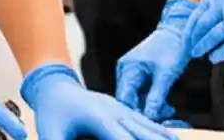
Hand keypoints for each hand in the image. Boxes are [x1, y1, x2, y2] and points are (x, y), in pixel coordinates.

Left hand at [22, 63, 177, 139]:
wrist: (55, 88)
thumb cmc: (50, 113)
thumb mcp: (50, 133)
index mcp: (100, 118)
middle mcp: (117, 112)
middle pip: (145, 132)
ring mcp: (122, 110)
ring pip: (150, 126)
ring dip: (164, 138)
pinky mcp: (124, 112)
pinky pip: (147, 123)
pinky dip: (161, 132)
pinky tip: (173, 139)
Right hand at [114, 0, 195, 121]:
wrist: (179, 30)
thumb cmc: (173, 47)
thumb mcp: (167, 74)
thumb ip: (157, 96)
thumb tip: (150, 116)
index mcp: (128, 68)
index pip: (124, 97)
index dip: (136, 111)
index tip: (151, 119)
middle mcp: (125, 70)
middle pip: (129, 99)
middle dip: (145, 109)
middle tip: (165, 113)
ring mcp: (130, 71)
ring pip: (136, 97)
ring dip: (150, 105)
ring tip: (168, 108)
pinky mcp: (138, 74)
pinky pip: (141, 92)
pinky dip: (152, 99)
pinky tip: (165, 103)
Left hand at [184, 0, 223, 62]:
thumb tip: (211, 18)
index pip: (200, 7)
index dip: (192, 24)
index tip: (187, 34)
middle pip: (204, 21)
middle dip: (194, 37)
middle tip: (188, 48)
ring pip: (216, 33)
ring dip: (205, 45)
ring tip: (198, 53)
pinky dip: (222, 51)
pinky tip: (215, 57)